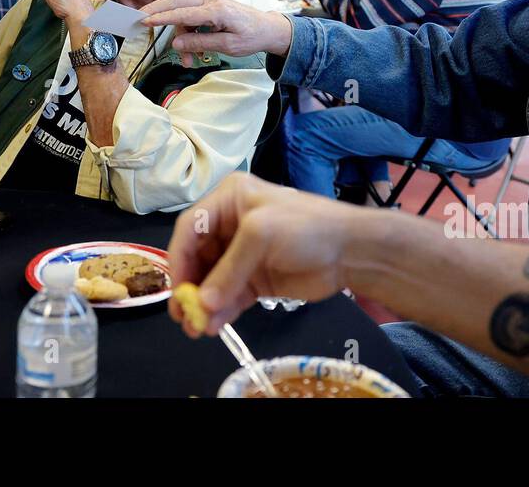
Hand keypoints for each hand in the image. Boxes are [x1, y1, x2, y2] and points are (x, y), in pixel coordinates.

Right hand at [139, 0, 292, 65]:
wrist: (268, 28)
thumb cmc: (251, 37)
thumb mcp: (228, 46)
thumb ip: (201, 43)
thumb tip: (176, 44)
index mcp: (216, 10)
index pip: (182, 12)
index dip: (161, 17)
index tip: (143, 20)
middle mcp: (210, 0)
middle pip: (176, 2)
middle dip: (156, 11)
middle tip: (138, 19)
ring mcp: (209, 1)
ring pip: (181, 13)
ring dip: (179, 35)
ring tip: (187, 60)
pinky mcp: (209, 6)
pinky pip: (190, 17)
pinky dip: (187, 33)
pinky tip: (193, 51)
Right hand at [166, 174, 363, 335]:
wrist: (352, 251)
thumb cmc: (307, 227)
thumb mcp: (262, 236)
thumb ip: (229, 270)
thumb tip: (202, 304)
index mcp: (229, 200)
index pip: (190, 228)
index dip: (179, 258)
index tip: (177, 288)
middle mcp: (231, 225)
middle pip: (197, 257)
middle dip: (190, 286)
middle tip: (182, 315)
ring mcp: (243, 254)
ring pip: (212, 280)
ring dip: (203, 304)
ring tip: (197, 328)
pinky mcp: (256, 279)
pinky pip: (229, 296)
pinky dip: (221, 311)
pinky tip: (214, 326)